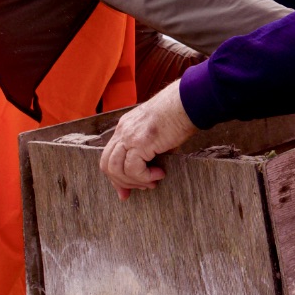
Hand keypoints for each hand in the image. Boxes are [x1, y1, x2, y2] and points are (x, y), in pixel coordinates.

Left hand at [98, 81, 195, 197]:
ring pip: (116, 169)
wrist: (188, 102)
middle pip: (107, 165)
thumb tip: (153, 173)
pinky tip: (159, 174)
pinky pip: (133, 169)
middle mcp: (123, 131)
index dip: (116, 177)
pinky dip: (145, 177)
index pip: (109, 156)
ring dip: (134, 181)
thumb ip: (151, 152)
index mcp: (125, 128)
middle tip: (144, 187)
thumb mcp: (159, 135)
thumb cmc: (179, 116)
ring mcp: (129, 136)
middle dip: (122, 183)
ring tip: (152, 181)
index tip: (126, 191)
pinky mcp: (139, 142)